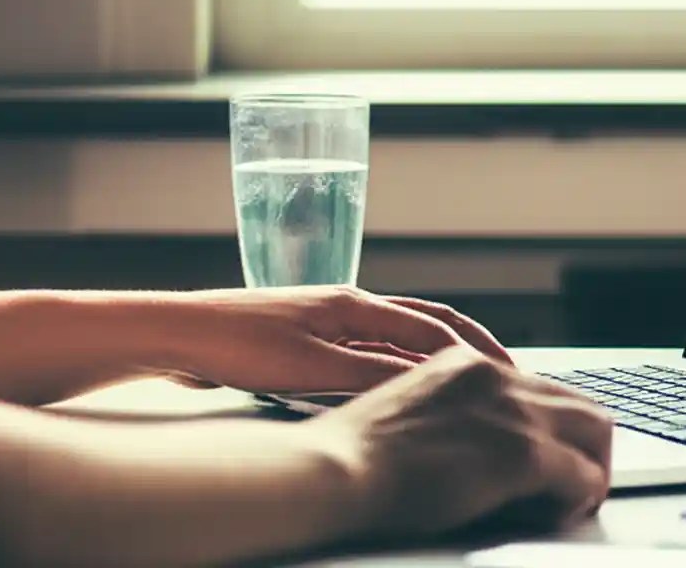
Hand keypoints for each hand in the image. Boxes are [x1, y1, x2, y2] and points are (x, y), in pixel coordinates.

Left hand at [165, 286, 512, 395]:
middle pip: (426, 321)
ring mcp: (331, 319)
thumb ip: (371, 372)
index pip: (431, 328)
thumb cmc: (236, 345)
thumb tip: (431, 380)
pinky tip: (408, 381)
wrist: (178, 333)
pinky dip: (404, 360)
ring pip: (402, 332)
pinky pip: (374, 346)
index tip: (507, 374)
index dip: (473, 352)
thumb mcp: (309, 366)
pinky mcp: (312, 337)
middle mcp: (349, 305)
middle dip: (470, 344)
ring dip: (440, 352)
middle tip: (508, 370)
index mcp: (354, 305)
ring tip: (470, 375)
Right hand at [312, 345, 612, 542]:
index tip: (551, 456)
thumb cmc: (354, 458)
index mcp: (467, 362)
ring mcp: (512, 410)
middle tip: (576, 482)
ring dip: (591, 468)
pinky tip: (558, 513)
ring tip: (573, 500)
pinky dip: (580, 497)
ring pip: (595, 431)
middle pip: (579, 402)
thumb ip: (458, 418)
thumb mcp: (413, 414)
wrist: (333, 470)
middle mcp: (497, 374)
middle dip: (586, 445)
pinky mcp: (521, 452)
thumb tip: (490, 452)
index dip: (553, 428)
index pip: (541, 387)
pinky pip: (583, 475)